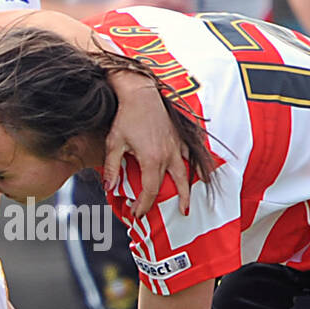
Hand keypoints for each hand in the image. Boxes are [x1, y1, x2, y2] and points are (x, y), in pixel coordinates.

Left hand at [104, 70, 190, 217]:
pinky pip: (189, 157)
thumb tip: (109, 187)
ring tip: (187, 206)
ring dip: (187, 192)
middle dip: (163, 202)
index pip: (150, 190)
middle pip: (170, 186)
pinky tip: (200, 177)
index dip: (144, 205)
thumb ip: (112, 168)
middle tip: (162, 214)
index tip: (137, 213)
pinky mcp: (179, 138)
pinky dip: (195, 168)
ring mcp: (176, 146)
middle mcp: (168, 155)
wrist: (141, 93)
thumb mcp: (114, 143)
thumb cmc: (127, 116)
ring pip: (184, 174)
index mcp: (152, 159)